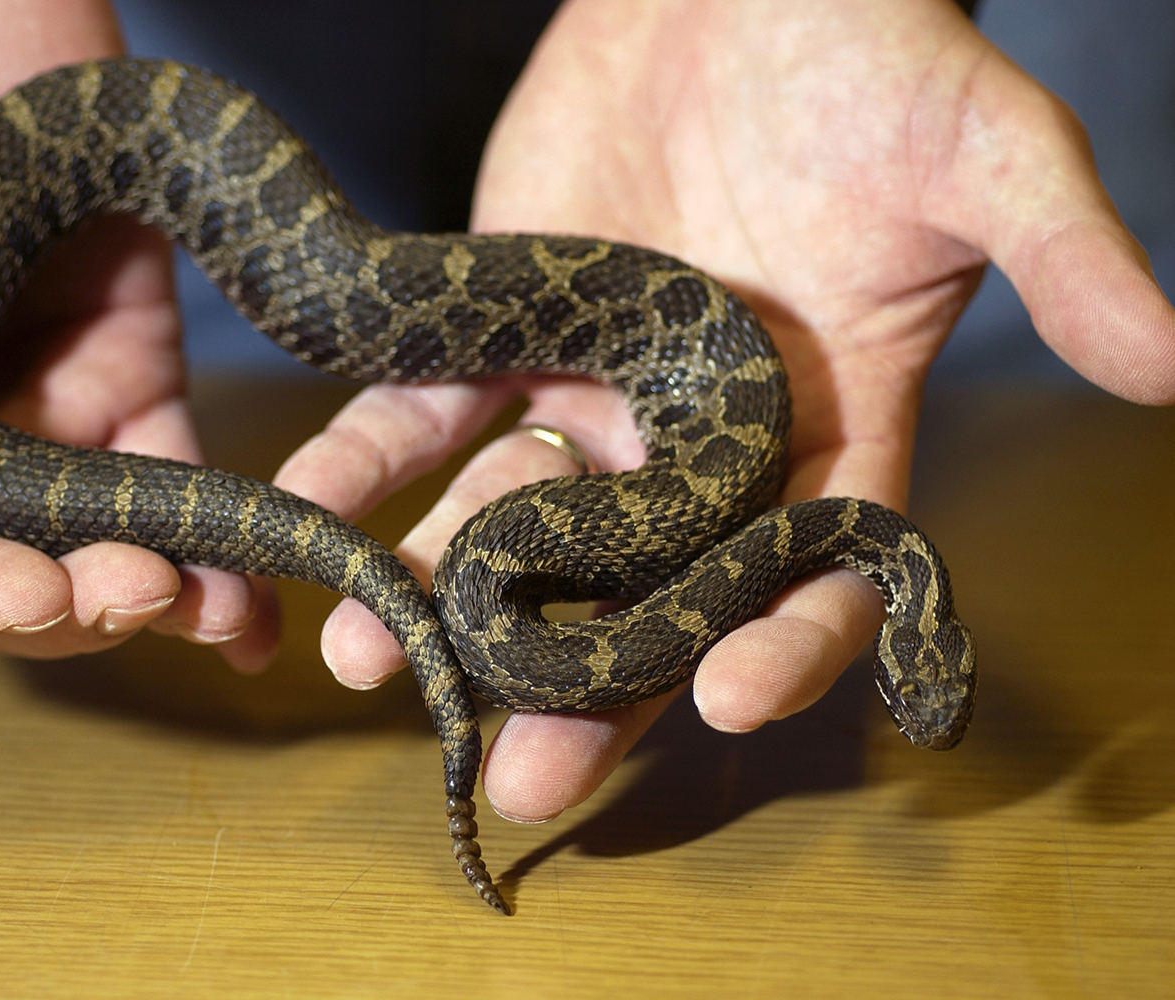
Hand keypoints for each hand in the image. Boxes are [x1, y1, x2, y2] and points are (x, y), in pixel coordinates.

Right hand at [0, 0, 276, 666]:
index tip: (31, 593)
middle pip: (10, 566)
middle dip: (76, 598)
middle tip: (144, 590)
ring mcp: (41, 409)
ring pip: (103, 538)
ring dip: (161, 587)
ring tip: (219, 608)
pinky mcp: (129, 366)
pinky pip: (177, 468)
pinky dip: (221, 529)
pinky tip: (255, 598)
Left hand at [275, 0, 1174, 821]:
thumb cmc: (878, 57)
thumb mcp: (982, 151)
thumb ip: (1067, 254)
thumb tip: (1174, 359)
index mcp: (824, 433)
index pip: (811, 570)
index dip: (786, 641)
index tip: (735, 695)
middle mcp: (692, 447)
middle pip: (639, 594)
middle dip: (582, 681)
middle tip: (526, 774)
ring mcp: (588, 404)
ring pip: (511, 527)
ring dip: (441, 597)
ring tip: (373, 663)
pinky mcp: (498, 343)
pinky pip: (424, 422)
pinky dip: (366, 467)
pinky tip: (312, 511)